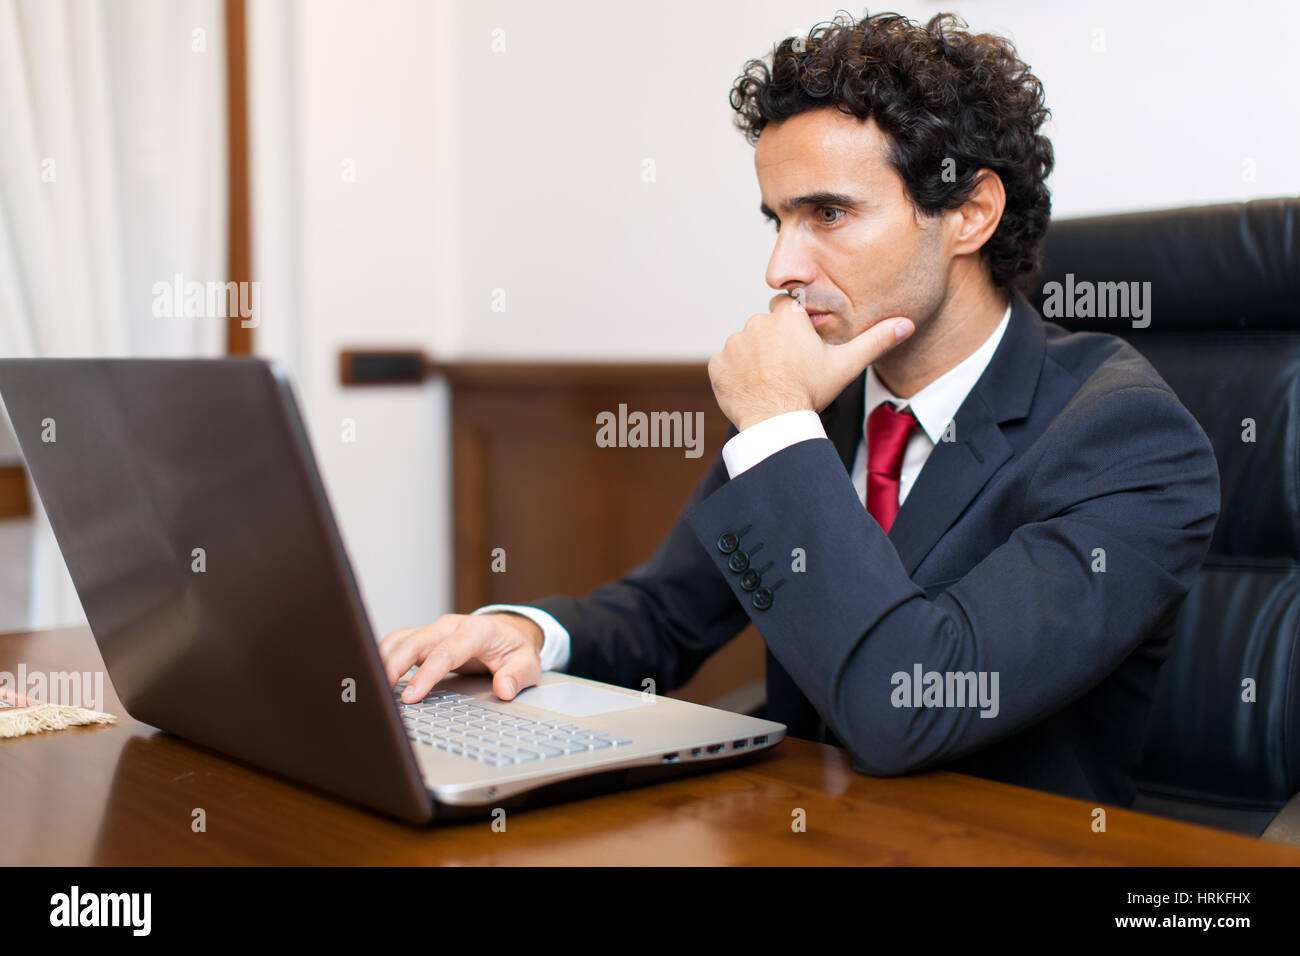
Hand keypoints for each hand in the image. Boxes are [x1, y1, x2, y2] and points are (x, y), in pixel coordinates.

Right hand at [379, 613, 544, 702]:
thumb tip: (503, 690)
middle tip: (379, 693)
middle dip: (393, 665)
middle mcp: (452, 626)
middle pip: (415, 642)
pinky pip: (399, 642)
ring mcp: (436, 630)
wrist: (512, 631)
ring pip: (401, 639)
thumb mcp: (529, 663)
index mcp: (476, 631)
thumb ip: (517, 676)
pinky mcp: (426, 637)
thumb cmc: (516, 648)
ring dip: (383, 659)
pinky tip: (378, 677)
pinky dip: (385, 656)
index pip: (445, 652)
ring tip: (372, 687)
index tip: (410, 696)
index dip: (425, 675)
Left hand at [707, 292, 913, 430]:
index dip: (794, 328)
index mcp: (787, 316)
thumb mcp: (846, 365)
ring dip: (754, 359)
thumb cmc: (811, 392)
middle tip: (787, 370)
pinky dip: (736, 375)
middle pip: (766, 327)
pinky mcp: (717, 364)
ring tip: (770, 382)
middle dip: (773, 344)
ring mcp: (734, 343)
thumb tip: (906, 324)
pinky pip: (726, 364)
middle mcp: (756, 322)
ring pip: (745, 345)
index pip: (788, 309)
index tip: (799, 348)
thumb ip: (875, 341)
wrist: (776, 423)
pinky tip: (753, 389)